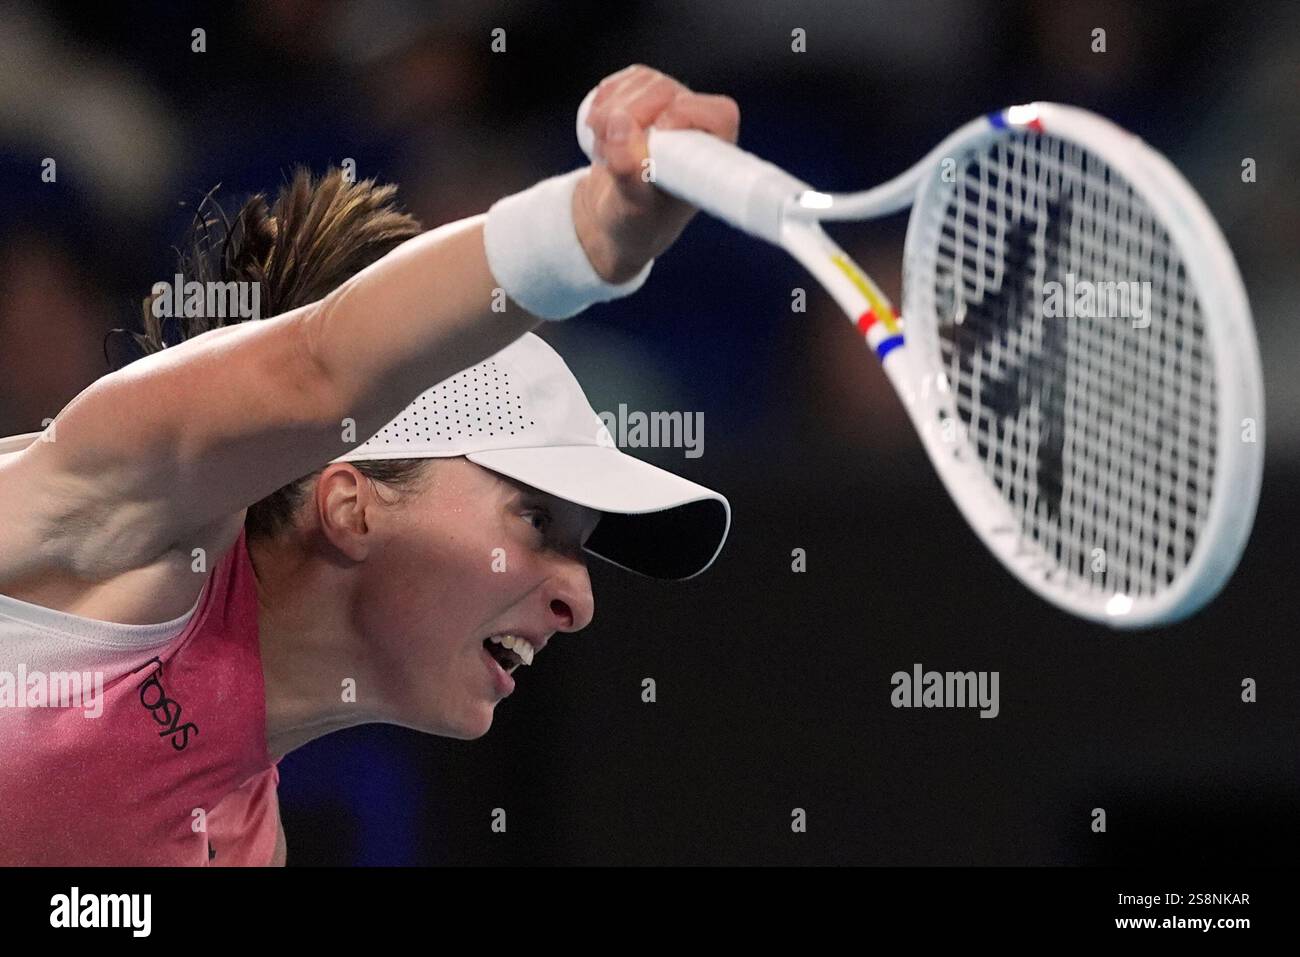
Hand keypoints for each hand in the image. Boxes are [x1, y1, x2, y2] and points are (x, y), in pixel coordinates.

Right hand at [573, 64, 739, 282]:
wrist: (615, 216)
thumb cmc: (636, 222)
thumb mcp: (630, 206)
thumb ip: (627, 170)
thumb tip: (619, 122)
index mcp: (710, 159)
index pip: (719, 114)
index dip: (685, 115)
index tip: (654, 134)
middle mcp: (696, 127)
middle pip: (669, 91)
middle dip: (630, 112)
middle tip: (604, 145)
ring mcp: (672, 108)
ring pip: (645, 81)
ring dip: (611, 109)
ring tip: (601, 148)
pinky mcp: (647, 98)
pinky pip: (628, 80)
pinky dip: (605, 99)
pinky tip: (597, 128)